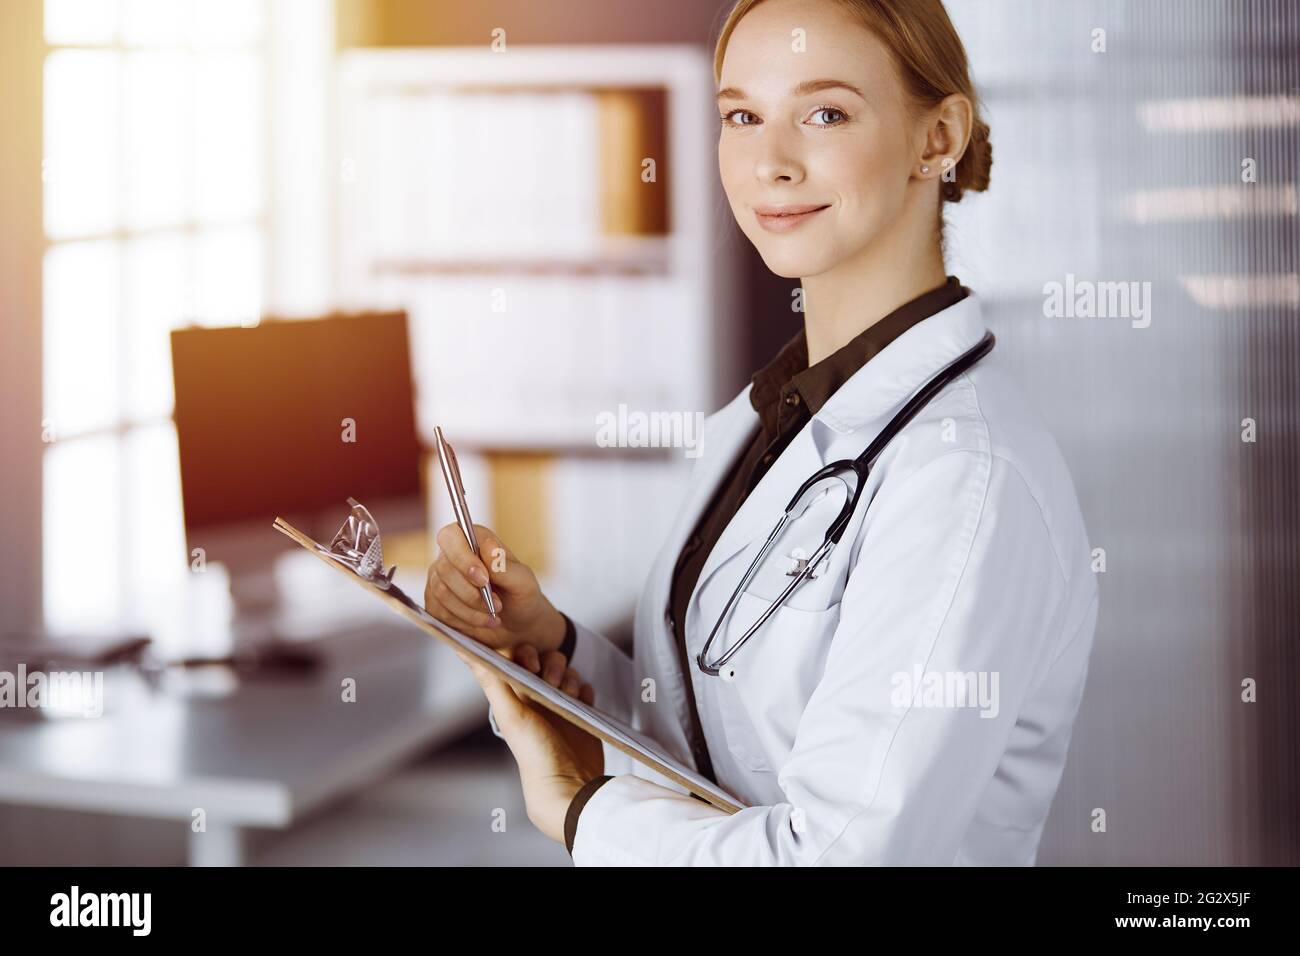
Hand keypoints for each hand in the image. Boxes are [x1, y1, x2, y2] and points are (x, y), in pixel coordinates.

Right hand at [425, 523, 566, 653]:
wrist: (517, 623)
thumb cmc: (521, 596)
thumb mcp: (523, 582)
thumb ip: (505, 566)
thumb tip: (487, 547)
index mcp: (474, 541)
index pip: (451, 536)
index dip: (462, 557)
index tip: (483, 579)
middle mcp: (453, 557)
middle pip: (444, 568)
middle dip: (471, 593)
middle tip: (497, 604)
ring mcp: (441, 580)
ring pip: (441, 592)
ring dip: (470, 610)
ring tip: (493, 615)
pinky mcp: (436, 602)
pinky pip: (438, 612)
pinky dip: (463, 621)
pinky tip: (481, 621)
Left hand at [454, 642, 602, 843]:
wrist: (566, 784)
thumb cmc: (533, 753)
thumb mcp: (510, 714)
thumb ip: (492, 681)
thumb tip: (465, 652)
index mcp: (515, 696)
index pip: (517, 659)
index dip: (524, 653)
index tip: (531, 664)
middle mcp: (536, 698)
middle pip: (545, 660)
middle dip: (552, 663)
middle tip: (552, 681)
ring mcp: (560, 705)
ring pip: (567, 671)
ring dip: (570, 676)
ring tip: (570, 695)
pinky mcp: (581, 713)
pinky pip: (585, 688)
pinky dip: (585, 689)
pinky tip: (583, 700)